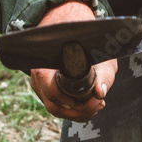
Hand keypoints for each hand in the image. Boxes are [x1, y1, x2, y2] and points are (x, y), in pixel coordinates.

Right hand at [29, 0, 117, 122]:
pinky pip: (57, 106)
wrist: (70, 28)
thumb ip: (102, 75)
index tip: (82, 101)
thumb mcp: (99, 57)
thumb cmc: (84, 42)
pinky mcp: (46, 91)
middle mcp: (38, 77)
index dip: (64, 100)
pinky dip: (74, 110)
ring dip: (78, 113)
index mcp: (45, 65)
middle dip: (78, 112)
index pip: (49, 90)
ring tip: (97, 103)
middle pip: (53, 105)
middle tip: (99, 104)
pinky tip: (90, 104)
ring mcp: (41, 86)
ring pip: (56, 108)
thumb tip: (99, 93)